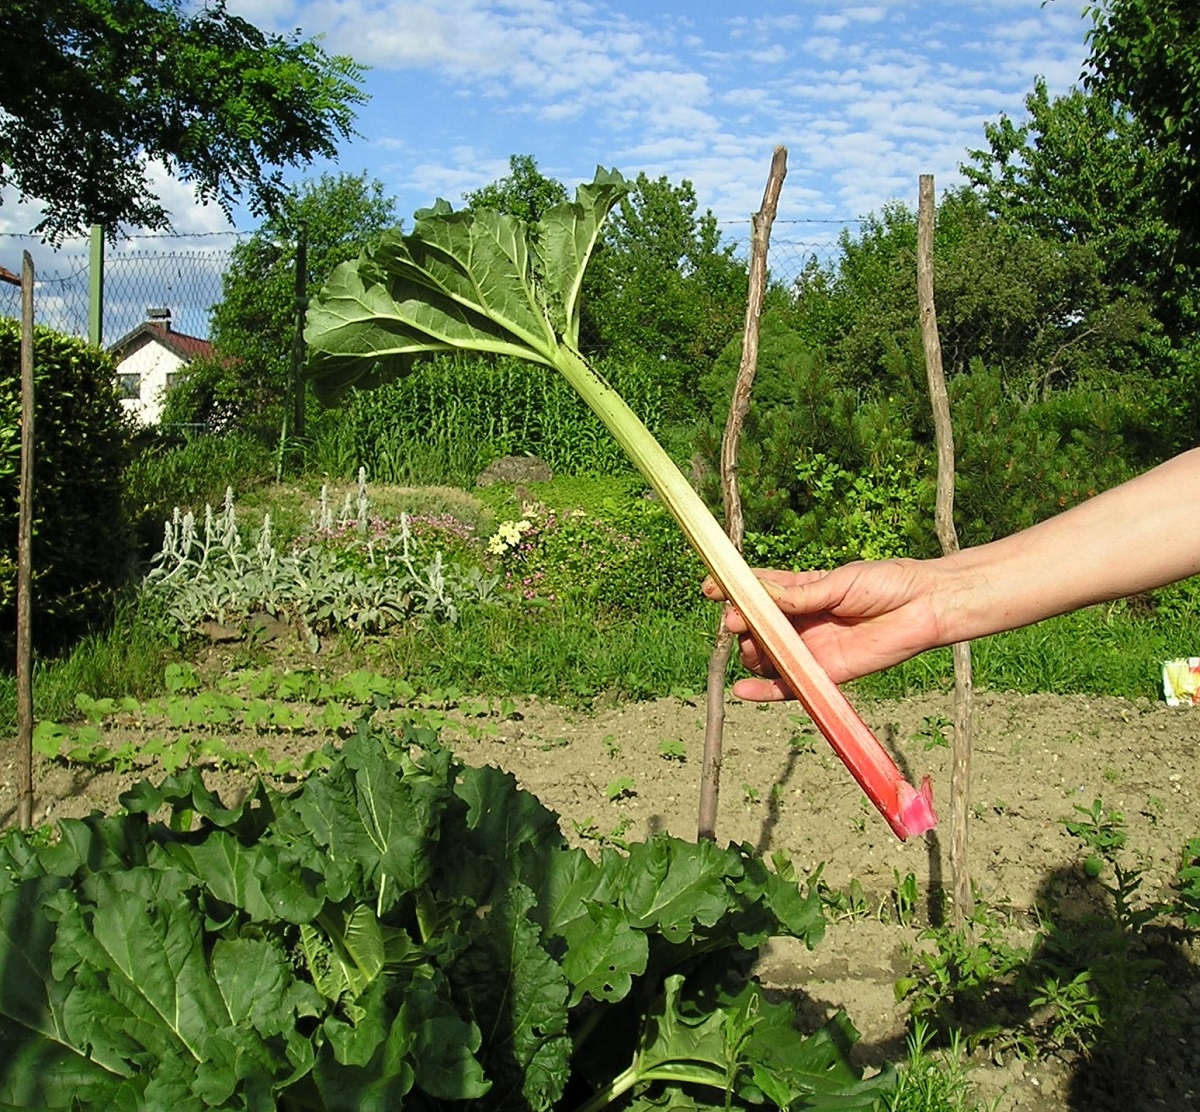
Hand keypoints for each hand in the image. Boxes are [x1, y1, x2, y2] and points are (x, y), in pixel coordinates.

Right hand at [702, 560, 945, 698]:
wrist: (924, 607)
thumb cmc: (884, 585)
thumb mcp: (838, 582)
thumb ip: (800, 594)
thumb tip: (762, 598)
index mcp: (801, 592)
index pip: (758, 592)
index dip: (733, 590)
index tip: (711, 588)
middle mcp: (800, 622)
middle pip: (755, 627)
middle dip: (741, 624)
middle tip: (737, 621)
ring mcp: (809, 649)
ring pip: (766, 657)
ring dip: (751, 653)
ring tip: (753, 645)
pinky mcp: (824, 674)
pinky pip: (788, 687)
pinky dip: (763, 692)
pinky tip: (742, 691)